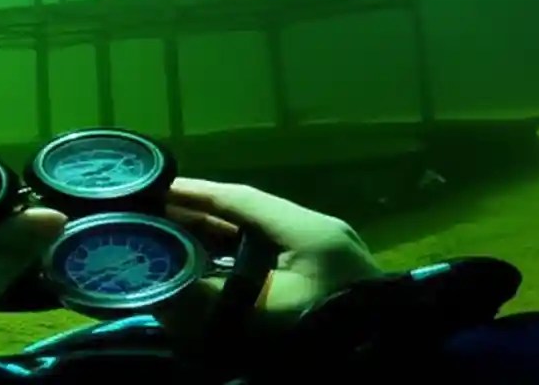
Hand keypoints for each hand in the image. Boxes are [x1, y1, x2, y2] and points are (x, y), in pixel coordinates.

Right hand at [152, 178, 380, 342]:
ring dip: (216, 239)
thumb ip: (213, 303)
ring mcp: (321, 255)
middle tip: (151, 214)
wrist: (387, 352)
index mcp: (306, 229)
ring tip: (170, 240)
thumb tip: (162, 296)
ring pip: (256, 237)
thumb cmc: (329, 325)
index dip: (196, 193)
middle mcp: (314, 232)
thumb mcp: (268, 315)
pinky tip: (207, 271)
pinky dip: (235, 261)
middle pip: (246, 215)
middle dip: (199, 215)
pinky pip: (269, 259)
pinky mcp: (321, 278)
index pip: (241, 199)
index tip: (156, 187)